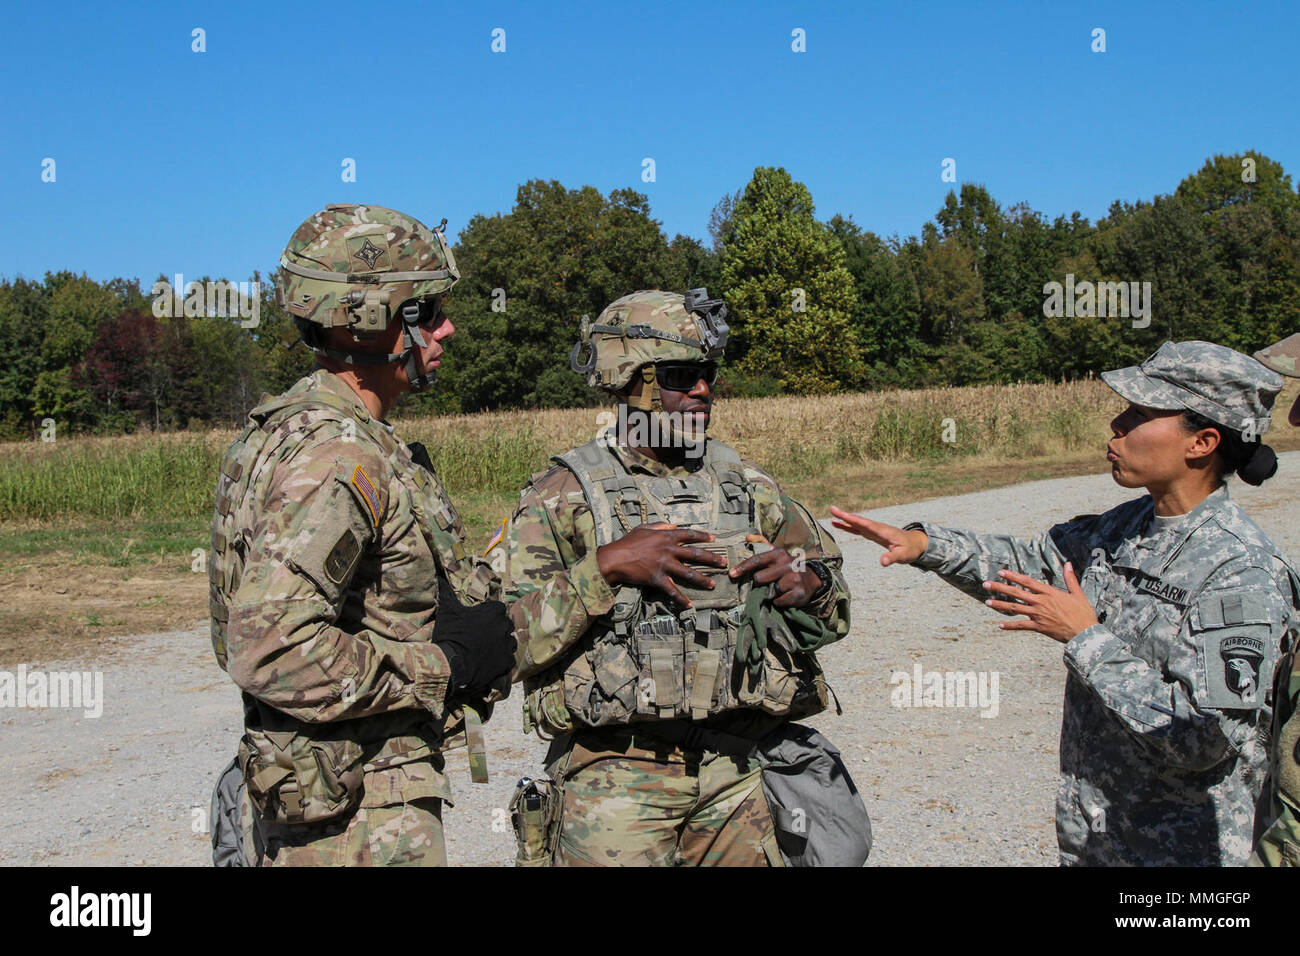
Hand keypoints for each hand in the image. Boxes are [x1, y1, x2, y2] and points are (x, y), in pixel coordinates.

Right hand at [434, 576, 517, 694]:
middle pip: (505, 625)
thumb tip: (440, 578)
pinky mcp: (507, 663)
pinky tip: (488, 662)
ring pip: (509, 642)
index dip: (488, 614)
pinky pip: (508, 660)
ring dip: (501, 644)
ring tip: (486, 649)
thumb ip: (447, 593)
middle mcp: (505, 626)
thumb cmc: (450, 634)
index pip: (498, 608)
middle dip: (497, 628)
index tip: (478, 621)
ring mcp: (507, 645)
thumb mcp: (447, 611)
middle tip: (481, 636)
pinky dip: (500, 660)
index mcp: (495, 611)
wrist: (451, 665)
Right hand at [595, 522, 726, 609]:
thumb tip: (674, 526)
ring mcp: (664, 565)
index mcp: (666, 537)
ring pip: (688, 573)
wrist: (615, 558)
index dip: (703, 537)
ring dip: (702, 579)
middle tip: (723, 563)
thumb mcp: (644, 528)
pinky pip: (672, 590)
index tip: (714, 540)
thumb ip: (661, 526)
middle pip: (695, 554)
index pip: (689, 535)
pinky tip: (690, 605)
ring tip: (713, 584)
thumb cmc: (628, 542)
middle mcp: (669, 550)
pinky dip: (681, 599)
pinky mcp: (658, 579)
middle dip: (711, 559)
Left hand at [728, 534, 823, 607]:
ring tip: (777, 589)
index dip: (743, 567)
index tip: (732, 574)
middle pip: (759, 578)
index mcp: (779, 554)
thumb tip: (747, 537)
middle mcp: (787, 565)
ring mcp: (794, 579)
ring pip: (769, 591)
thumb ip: (761, 543)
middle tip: (766, 582)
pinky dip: (778, 601)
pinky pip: (778, 601)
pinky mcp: (798, 593)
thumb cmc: (788, 566)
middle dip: (759, 582)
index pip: (757, 560)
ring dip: (769, 593)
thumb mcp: (777, 552)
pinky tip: (784, 595)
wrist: (812, 579)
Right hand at [829, 506, 927, 566]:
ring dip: (845, 519)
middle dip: (845, 515)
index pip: (865, 524)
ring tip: (832, 515)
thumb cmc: (910, 549)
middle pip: (858, 521)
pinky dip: (848, 526)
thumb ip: (892, 558)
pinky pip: (858, 528)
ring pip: (857, 524)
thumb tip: (882, 562)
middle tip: (832, 509)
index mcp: (882, 531)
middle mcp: (876, 528)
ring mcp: (874, 530)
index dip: (853, 520)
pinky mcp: (872, 533)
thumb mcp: (903, 555)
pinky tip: (840, 524)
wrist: (915, 544)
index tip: (843, 515)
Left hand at [982, 563, 1098, 643]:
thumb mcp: (1077, 594)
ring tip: (987, 602)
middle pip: (1017, 593)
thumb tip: (1068, 563)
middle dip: (1000, 587)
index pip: (1027, 581)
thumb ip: (1070, 578)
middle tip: (986, 584)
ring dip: (1000, 605)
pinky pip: (1021, 626)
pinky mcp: (1039, 627)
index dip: (1013, 576)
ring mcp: (1039, 615)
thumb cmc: (1083, 614)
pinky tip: (1000, 625)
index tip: (1001, 572)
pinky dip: (1010, 626)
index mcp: (1050, 592)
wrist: (1085, 633)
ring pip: (1015, 608)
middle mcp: (1041, 602)